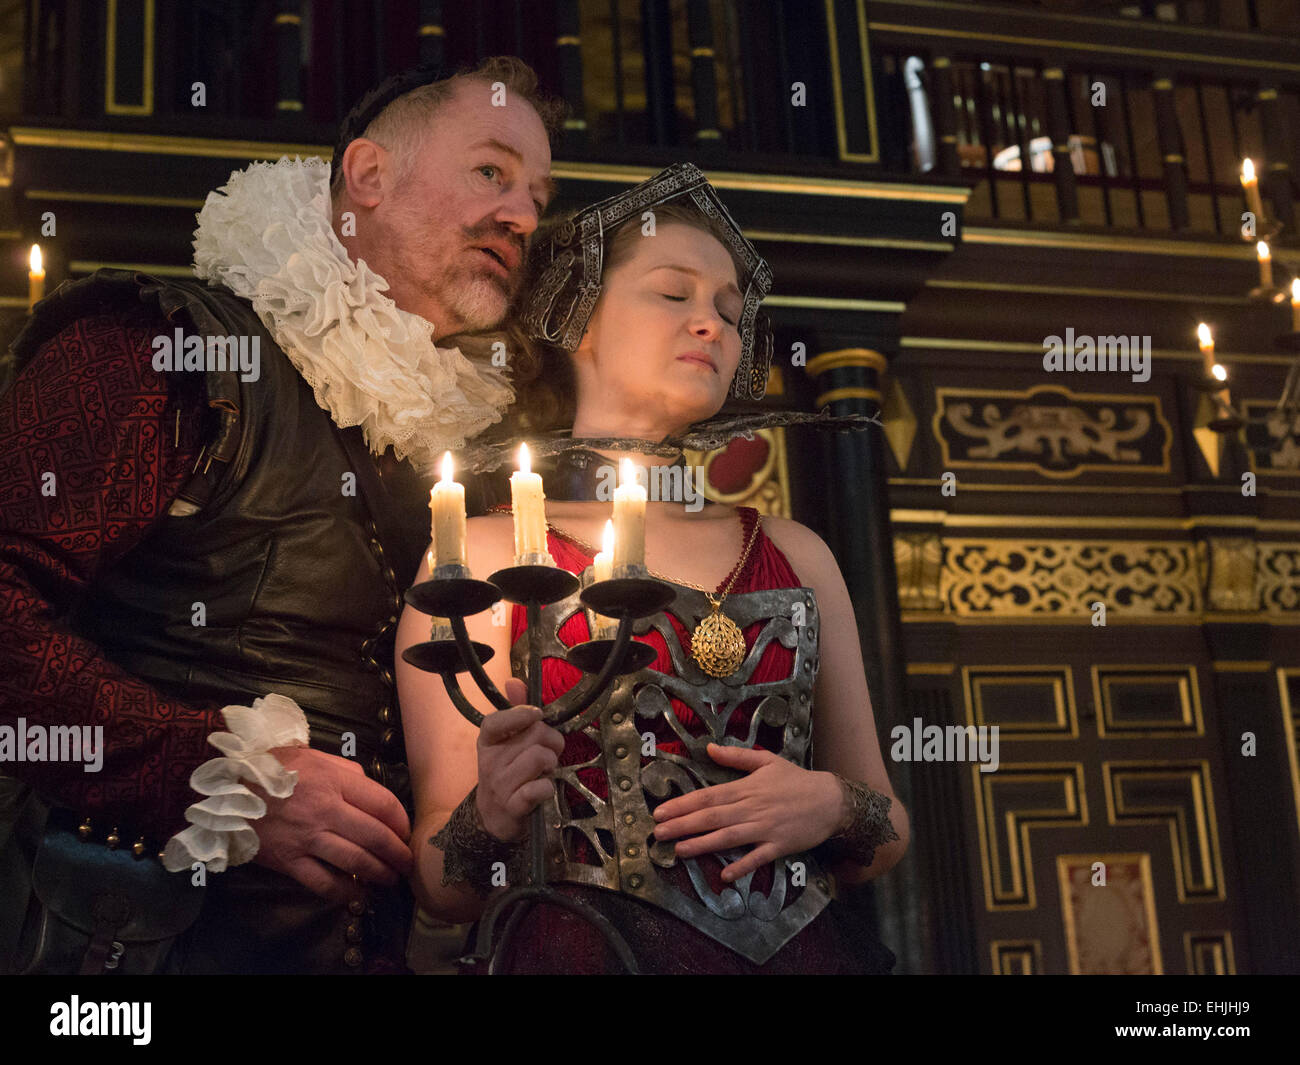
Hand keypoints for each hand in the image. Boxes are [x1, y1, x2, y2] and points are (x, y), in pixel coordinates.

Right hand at [251, 746, 412, 902]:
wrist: (224, 789)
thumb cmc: (271, 768)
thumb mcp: (312, 756)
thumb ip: (345, 771)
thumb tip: (370, 787)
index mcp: (333, 781)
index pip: (382, 804)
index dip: (401, 821)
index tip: (407, 832)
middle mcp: (325, 810)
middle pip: (375, 836)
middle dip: (398, 853)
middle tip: (407, 863)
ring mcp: (306, 838)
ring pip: (355, 861)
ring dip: (379, 874)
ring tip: (390, 880)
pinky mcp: (288, 860)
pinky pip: (323, 882)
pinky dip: (344, 892)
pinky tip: (357, 894)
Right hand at [474, 677, 564, 842]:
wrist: (494, 817)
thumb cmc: (507, 773)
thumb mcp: (506, 743)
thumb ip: (514, 711)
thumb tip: (514, 681)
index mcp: (488, 742)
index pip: (495, 722)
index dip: (519, 714)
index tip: (537, 714)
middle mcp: (490, 761)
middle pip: (535, 735)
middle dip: (553, 741)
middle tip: (550, 752)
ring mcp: (500, 785)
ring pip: (540, 757)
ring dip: (552, 764)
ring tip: (546, 771)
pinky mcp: (513, 806)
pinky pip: (540, 788)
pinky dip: (548, 788)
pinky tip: (543, 790)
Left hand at [652, 744, 846, 882]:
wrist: (830, 800)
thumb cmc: (796, 780)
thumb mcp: (767, 760)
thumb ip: (736, 756)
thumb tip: (709, 749)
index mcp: (746, 787)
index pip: (708, 796)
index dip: (683, 804)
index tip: (661, 811)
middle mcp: (752, 808)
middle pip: (712, 818)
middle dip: (683, 825)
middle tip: (658, 833)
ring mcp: (765, 829)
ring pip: (728, 838)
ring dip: (702, 845)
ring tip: (679, 850)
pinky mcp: (778, 846)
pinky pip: (758, 858)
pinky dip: (742, 866)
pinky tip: (725, 875)